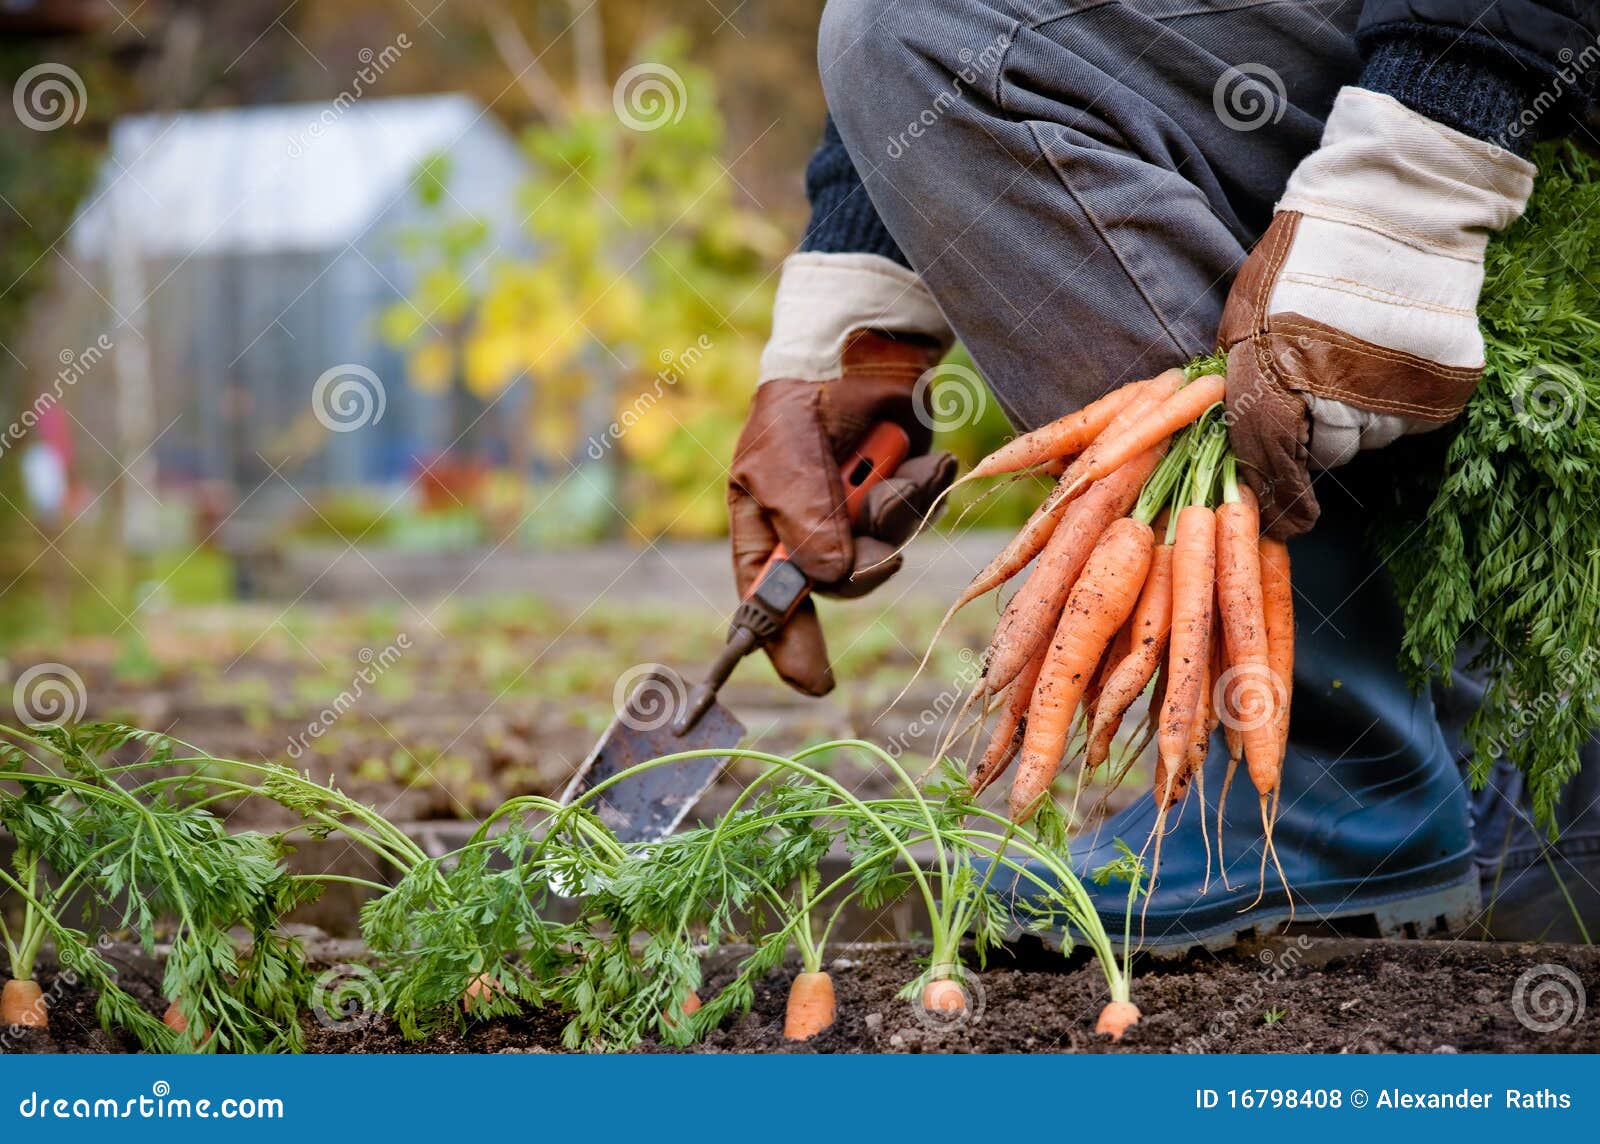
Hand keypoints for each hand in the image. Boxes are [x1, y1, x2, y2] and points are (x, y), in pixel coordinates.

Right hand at [728, 329, 956, 695]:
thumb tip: (830, 577)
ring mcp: (860, 522)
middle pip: (843, 585)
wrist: (855, 356)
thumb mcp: (783, 461)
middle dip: (866, 563)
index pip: (770, 608)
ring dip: (895, 508)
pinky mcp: (903, 502)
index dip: (787, 649)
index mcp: (766, 538)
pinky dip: (924, 487)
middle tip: (881, 538)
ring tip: (889, 465)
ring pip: (889, 549)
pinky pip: (921, 518)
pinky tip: (924, 459)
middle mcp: (813, 539)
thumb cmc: (797, 410)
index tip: (813, 684)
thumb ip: (804, 518)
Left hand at [1221, 87, 1533, 537]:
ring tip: (1358, 355)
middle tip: (1318, 386)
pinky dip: (1399, 399)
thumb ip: (1243, 377)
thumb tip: (1237, 433)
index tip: (1285, 517)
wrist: (1398, 206)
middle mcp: (1338, 399)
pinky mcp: (1443, 386)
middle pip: (1327, 453)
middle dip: (1316, 434)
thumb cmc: (1304, 255)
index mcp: (1278, 380)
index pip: (1273, 464)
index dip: (1279, 495)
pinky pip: (1412, 418)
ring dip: (1360, 414)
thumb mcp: (1246, 313)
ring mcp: (1396, 395)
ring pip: (1372, 437)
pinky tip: (1390, 354)